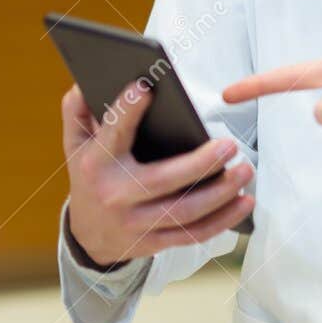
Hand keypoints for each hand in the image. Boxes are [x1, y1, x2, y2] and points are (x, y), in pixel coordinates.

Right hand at [61, 82, 253, 267]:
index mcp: (97, 163)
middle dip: (200, 164)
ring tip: (245, 170)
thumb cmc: (91, 176)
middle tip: (230, 145)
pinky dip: (223, 220)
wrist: (87, 236)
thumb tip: (87, 80)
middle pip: (162, 180)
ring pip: (185, 212)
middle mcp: (116, 194)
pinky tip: (245, 202)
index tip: (146, 88)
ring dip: (221, 193)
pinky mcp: (155, 242)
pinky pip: (193, 234)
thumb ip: (79, 110)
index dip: (126, 111)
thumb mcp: (76, 143)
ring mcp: (136, 222)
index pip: (112, 133)